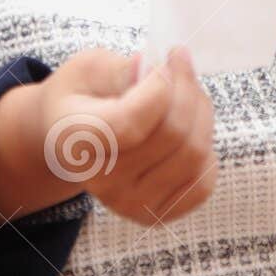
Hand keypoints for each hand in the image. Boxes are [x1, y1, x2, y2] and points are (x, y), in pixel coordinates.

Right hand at [0, 45, 217, 228]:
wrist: (68, 142)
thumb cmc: (81, 97)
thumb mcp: (88, 69)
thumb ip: (119, 69)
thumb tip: (153, 69)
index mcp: (76, 140)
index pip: (131, 123)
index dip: (159, 88)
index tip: (164, 60)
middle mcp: (102, 182)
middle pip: (172, 135)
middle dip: (187, 88)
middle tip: (180, 62)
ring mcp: (130, 204)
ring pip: (194, 155)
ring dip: (201, 112)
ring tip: (188, 90)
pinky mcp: (156, 214)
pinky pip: (203, 182)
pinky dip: (207, 148)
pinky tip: (188, 128)